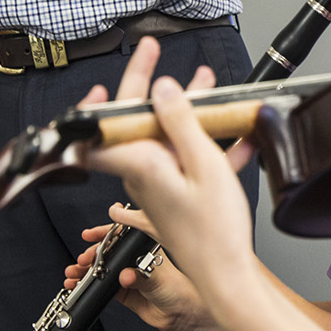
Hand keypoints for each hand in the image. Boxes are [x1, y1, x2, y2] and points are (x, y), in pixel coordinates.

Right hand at [66, 215, 235, 330]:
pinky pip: (103, 286)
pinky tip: (77, 285)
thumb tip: (124, 276)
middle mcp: (134, 258)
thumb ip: (140, 278)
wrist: (184, 314)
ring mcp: (128, 274)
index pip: (120, 234)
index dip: (103, 233)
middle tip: (82, 261)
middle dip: (91, 254)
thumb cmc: (179, 289)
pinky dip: (89, 284)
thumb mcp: (159, 280)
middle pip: (107, 251)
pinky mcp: (124, 292)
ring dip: (86, 270)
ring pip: (102, 268)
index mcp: (144, 248)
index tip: (88, 235)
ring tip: (73, 274)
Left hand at [86, 74, 262, 304]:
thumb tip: (160, 88)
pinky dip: (198, 140)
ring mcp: (155, 183)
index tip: (109, 77)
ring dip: (181, 109)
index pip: (102, 126)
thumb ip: (180, 122)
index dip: (100, 100)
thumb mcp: (204, 164)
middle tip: (159, 56)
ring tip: (206, 86)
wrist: (225, 274)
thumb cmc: (214, 231)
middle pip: (135, 122)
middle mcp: (140, 173)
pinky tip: (231, 135)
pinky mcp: (170, 192)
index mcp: (139, 164)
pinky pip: (178, 157)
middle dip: (151, 86)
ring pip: (160, 136)